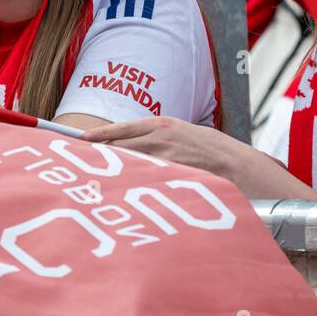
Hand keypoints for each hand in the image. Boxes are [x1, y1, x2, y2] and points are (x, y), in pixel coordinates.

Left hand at [83, 117, 250, 179]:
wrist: (236, 164)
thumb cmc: (209, 150)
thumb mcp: (182, 134)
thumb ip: (158, 138)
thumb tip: (133, 146)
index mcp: (162, 124)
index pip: (122, 128)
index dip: (100, 134)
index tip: (81, 139)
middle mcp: (160, 138)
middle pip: (119, 145)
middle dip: (100, 154)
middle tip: (81, 162)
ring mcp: (165, 158)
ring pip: (128, 163)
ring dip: (111, 170)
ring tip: (94, 179)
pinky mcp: (171, 175)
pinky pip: (144, 180)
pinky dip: (131, 184)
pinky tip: (120, 191)